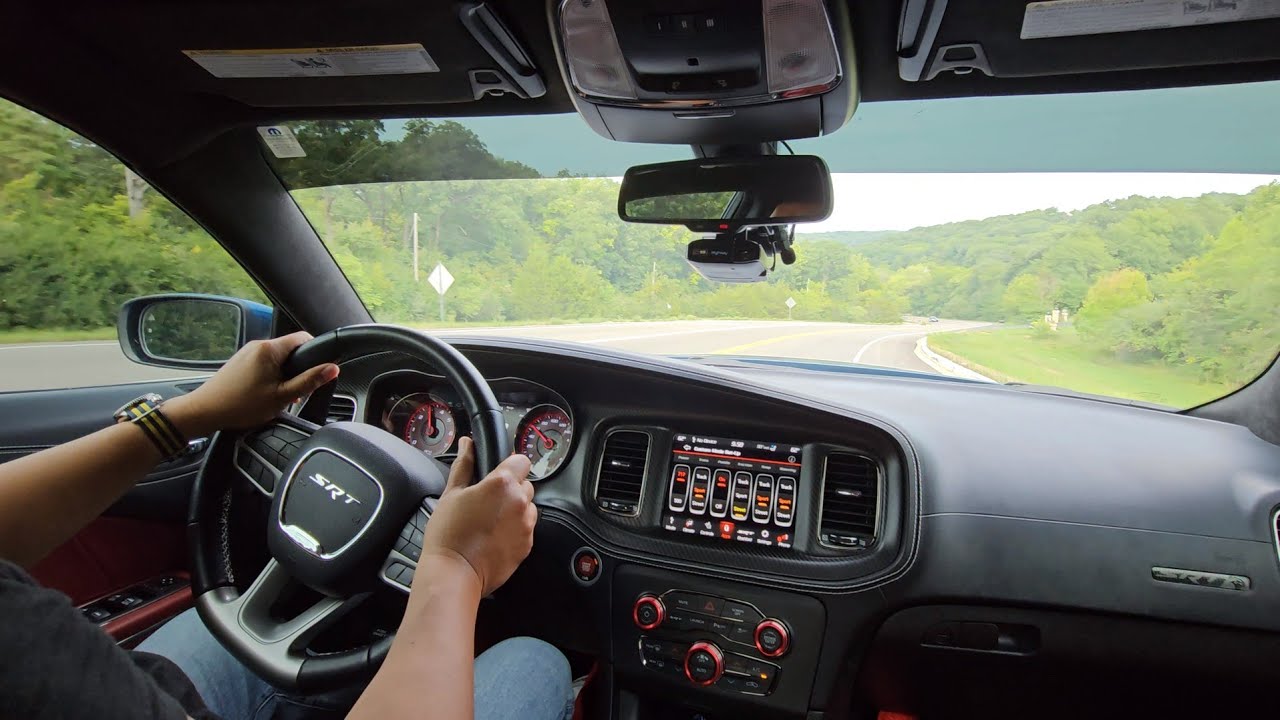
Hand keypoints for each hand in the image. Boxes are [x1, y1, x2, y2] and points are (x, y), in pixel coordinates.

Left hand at [165, 331, 338, 436]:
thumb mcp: (282, 397)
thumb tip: (332, 369)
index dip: (316, 353)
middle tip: (296, 391)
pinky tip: (265, 395)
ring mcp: (247, 353)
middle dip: (298, 369)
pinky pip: (264, 364)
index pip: (303, 338)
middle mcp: (257, 345)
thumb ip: (309, 381)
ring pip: (277, 359)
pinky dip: (271, 377)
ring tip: (278, 397)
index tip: (320, 370)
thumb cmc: (240, 405)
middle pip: (290, 350)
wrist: (205, 412)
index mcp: (269, 349)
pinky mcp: (240, 362)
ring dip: (284, 375)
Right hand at [416, 437, 535, 598]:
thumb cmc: (449, 535)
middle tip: (487, 501)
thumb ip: (464, 464)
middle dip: (510, 489)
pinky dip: (515, 529)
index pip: (521, 460)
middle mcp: (519, 502)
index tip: (497, 473)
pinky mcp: (527, 545)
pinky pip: (526, 529)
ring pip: (527, 507)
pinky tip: (494, 536)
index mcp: (502, 484)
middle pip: (525, 484)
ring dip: (514, 510)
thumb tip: (467, 444)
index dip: (509, 465)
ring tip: (490, 521)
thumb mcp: (451, 493)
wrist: (455, 573)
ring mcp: (526, 525)